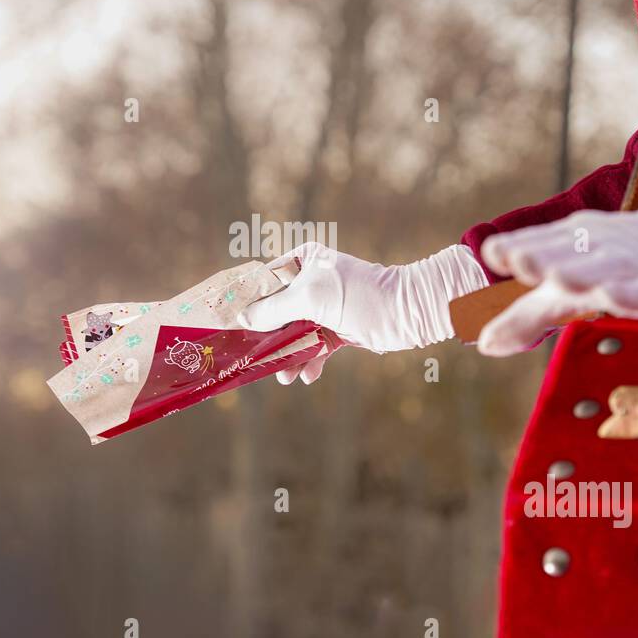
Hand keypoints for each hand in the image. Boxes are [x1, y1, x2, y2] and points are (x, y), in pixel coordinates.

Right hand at [238, 241, 488, 383]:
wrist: (408, 314)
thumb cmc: (361, 295)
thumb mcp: (312, 297)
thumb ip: (275, 308)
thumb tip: (244, 319)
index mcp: (303, 260)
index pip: (264, 280)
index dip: (247, 302)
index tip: (229, 324)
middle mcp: (312, 281)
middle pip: (276, 312)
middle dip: (267, 338)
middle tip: (252, 359)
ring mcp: (325, 307)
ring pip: (294, 334)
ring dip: (289, 356)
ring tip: (285, 377)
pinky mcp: (338, 329)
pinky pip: (315, 347)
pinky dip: (310, 362)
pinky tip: (308, 375)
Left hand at [476, 164, 637, 356]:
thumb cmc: (627, 263)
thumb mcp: (573, 285)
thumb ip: (528, 314)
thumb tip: (483, 343)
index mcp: (570, 244)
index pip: (536, 242)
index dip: (514, 247)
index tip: (493, 253)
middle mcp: (597, 248)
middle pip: (566, 250)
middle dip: (542, 254)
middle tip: (517, 258)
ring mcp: (633, 264)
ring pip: (604, 266)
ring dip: (581, 269)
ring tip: (557, 276)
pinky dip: (635, 292)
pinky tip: (619, 297)